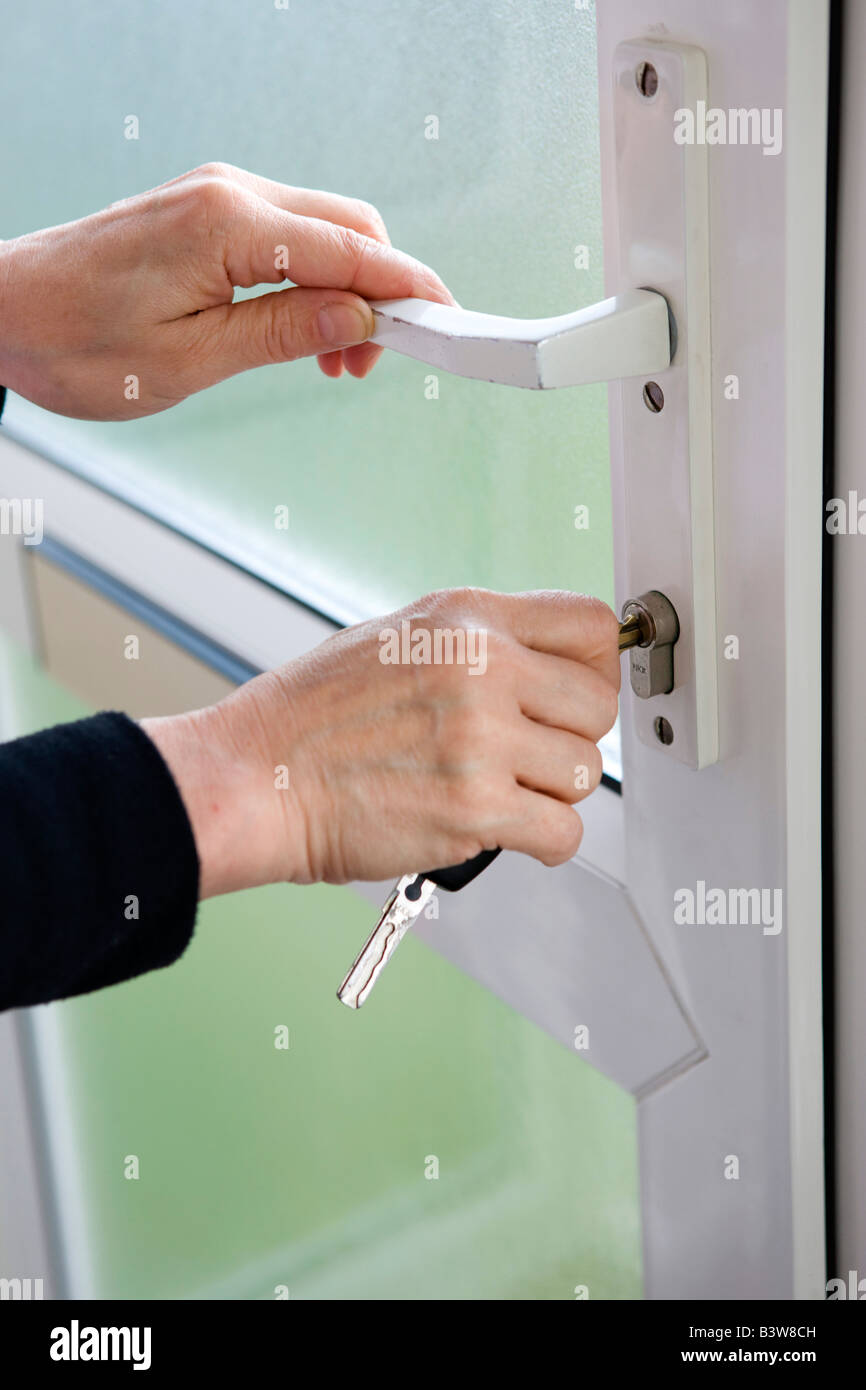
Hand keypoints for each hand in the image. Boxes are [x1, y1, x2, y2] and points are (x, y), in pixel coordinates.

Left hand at [0, 163, 454, 419]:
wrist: (3, 311)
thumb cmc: (77, 343)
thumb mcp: (188, 361)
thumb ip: (281, 331)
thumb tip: (358, 316)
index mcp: (227, 227)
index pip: (352, 252)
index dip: (409, 291)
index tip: (450, 326)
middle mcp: (228, 194)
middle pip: (350, 229)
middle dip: (382, 294)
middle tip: (369, 366)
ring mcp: (217, 196)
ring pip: (324, 231)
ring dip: (348, 290)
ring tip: (333, 359)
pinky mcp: (206, 211)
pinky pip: (287, 234)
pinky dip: (313, 278)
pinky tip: (303, 327)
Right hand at [143, 589, 619, 897]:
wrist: (256, 779)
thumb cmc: (311, 719)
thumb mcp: (397, 637)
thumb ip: (477, 642)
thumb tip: (545, 662)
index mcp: (464, 618)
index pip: (590, 625)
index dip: (598, 666)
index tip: (582, 692)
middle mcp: (480, 668)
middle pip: (597, 705)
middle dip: (570, 737)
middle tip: (530, 754)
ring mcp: (480, 739)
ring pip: (584, 773)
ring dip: (552, 792)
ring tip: (503, 791)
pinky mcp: (474, 810)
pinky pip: (564, 833)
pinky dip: (545, 843)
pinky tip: (512, 832)